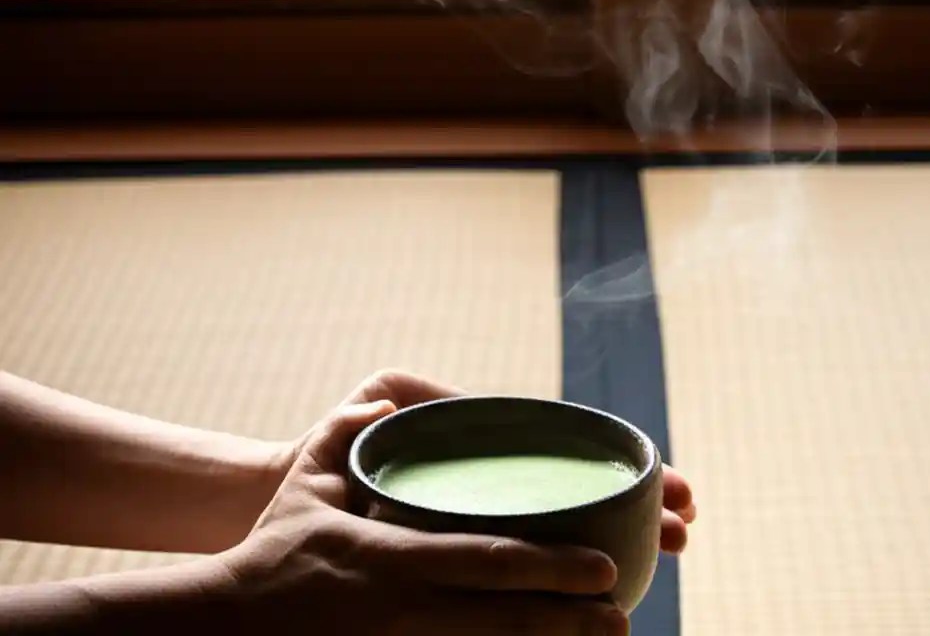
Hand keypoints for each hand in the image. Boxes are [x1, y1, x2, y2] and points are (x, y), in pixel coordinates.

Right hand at [220, 371, 629, 634]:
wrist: (219, 627)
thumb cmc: (269, 552)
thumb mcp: (305, 483)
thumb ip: (344, 432)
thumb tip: (385, 403)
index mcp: (394, 559)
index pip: (488, 562)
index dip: (550, 567)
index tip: (603, 567)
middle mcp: (406, 609)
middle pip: (505, 616)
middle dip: (570, 618)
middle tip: (622, 615)